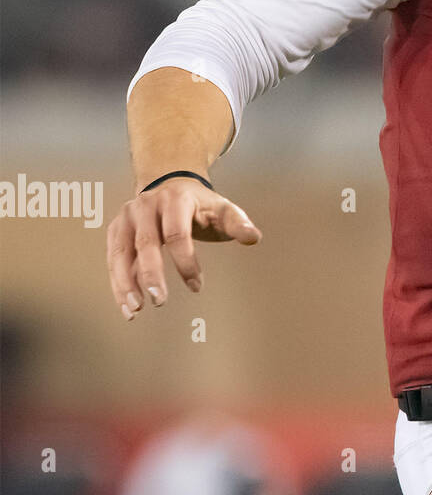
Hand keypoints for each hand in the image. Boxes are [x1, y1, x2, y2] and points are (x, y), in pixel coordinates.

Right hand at [106, 177, 260, 318]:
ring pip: (121, 252)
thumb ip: (238, 224)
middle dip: (151, 274)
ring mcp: (127, 217)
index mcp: (175, 199)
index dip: (186, 262)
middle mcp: (146, 205)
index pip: (177, 233)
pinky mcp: (116, 230)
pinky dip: (118, 284)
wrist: (171, 184)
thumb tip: (254, 238)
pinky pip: (113, 259)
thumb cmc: (201, 205)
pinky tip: (127, 306)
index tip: (197, 286)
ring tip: (135, 311)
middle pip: (146, 243)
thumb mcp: (222, 209)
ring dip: (125, 284)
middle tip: (159, 301)